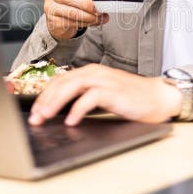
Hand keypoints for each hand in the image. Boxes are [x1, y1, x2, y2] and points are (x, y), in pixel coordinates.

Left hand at [29, 64, 181, 125]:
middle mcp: (94, 73)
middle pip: (61, 83)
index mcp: (90, 72)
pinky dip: (77, 109)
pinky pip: (89, 98)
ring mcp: (103, 80)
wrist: (158, 97)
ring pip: (71, 87)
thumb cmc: (132, 99)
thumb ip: (84, 98)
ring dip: (55, 103)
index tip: (34, 112)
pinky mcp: (113, 91)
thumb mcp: (103, 96)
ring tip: (45, 117)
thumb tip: (61, 112)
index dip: (44, 96)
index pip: (60, 81)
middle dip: (44, 101)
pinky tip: (71, 121)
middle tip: (35, 118)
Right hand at [43, 0, 107, 40]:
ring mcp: (50, 7)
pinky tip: (92, 22)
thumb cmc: (71, 1)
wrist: (59, 18)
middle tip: (98, 9)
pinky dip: (85, 24)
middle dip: (87, 4)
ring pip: (72, 13)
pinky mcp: (53, 21)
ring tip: (98, 18)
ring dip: (89, 17)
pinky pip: (71, 23)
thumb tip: (102, 0)